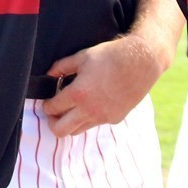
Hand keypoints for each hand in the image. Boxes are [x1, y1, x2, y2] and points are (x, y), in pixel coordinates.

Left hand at [41, 32, 170, 136]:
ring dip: (71, 122)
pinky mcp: (115, 119)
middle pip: (61, 130)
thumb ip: (61, 67)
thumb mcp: (82, 57)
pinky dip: (90, 117)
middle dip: (52, 123)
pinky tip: (93, 103)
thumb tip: (48, 75)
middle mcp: (89, 110)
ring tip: (71, 109)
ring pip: (78, 130)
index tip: (48, 101)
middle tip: (54, 113)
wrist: (141, 61)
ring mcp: (103, 117)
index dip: (46, 105)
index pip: (52, 108)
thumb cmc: (110, 56)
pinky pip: (96, 123)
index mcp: (78, 94)